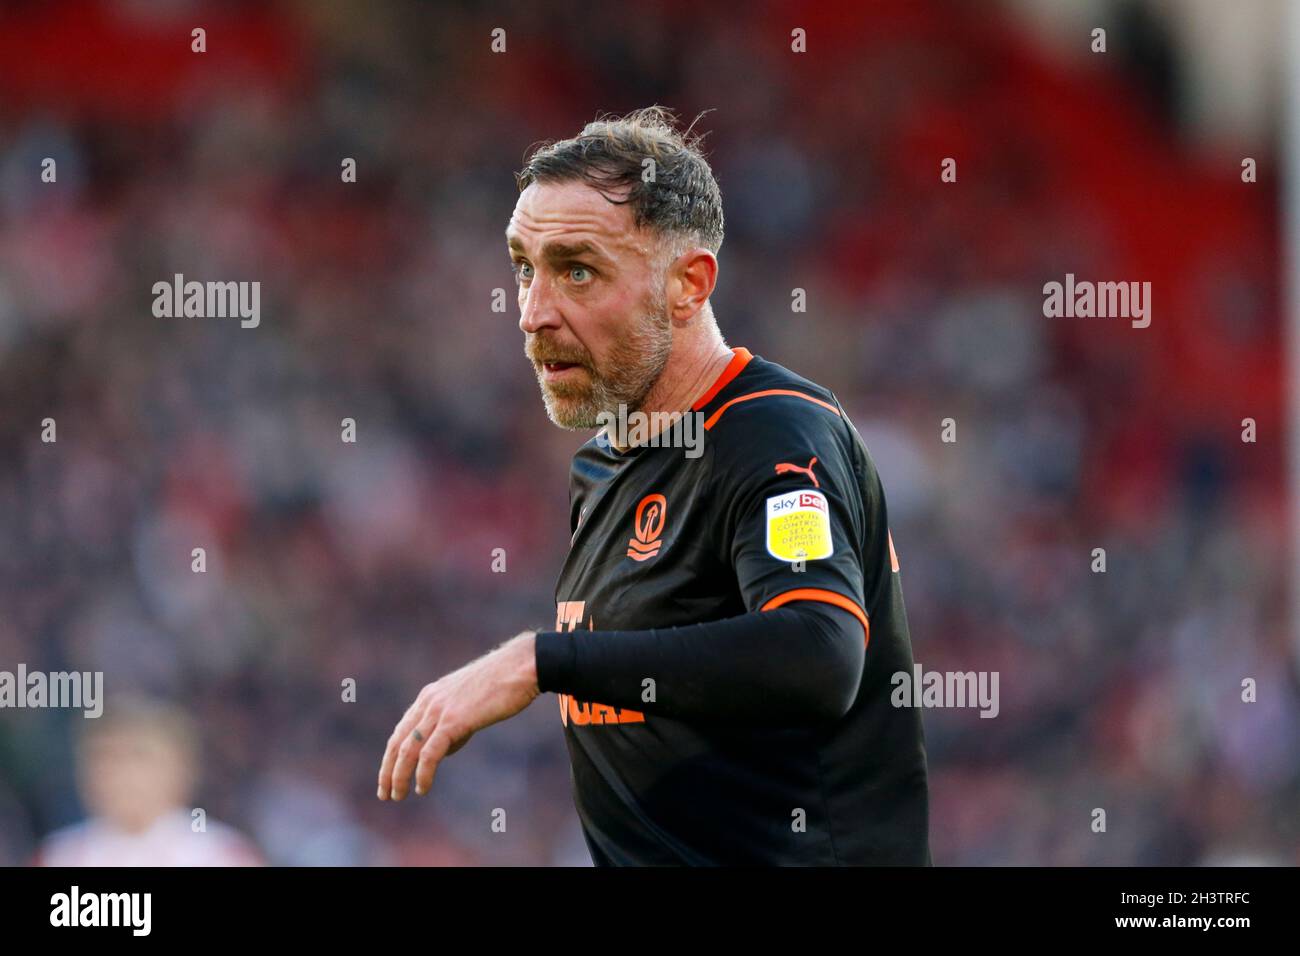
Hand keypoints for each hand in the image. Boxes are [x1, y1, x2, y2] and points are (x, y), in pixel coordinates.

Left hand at [377, 630, 538, 800]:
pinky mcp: (453, 720)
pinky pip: (430, 753)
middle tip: (385, 793)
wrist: (520, 667)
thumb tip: (443, 751)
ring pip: (408, 749)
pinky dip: (423, 773)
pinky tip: (422, 788)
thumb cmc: (503, 684)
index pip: (402, 730)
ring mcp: (439, 710)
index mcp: (430, 696)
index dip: (392, 755)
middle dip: (388, 770)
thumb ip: (453, 725)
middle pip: (397, 741)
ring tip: (398, 795)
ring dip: (399, 775)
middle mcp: (428, 702)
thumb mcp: (470, 704)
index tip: (388, 775)